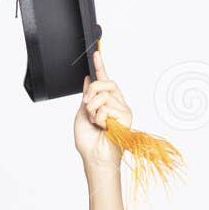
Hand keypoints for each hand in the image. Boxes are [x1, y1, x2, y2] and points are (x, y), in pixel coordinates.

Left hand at [75, 50, 129, 169]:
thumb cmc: (89, 140)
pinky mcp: (126, 115)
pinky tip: (103, 127)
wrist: (94, 156)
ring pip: (104, 94)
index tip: (96, 53)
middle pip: (104, 82)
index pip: (104, 80)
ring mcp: (122, 109)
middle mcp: (116, 103)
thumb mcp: (81, 114)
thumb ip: (86, 96)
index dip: (100, 66)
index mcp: (105, 102)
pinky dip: (99, 117)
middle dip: (91, 92)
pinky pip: (107, 107)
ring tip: (95, 122)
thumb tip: (88, 79)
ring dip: (92, 109)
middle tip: (87, 107)